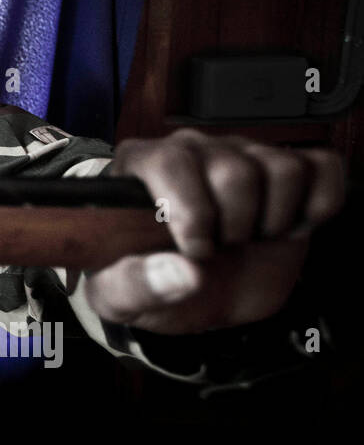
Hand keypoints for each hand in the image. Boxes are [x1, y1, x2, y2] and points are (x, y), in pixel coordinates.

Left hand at [82, 129, 344, 333]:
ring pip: (283, 169)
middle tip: (219, 247)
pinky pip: (324, 168)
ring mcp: (243, 154)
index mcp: (140, 165)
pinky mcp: (288, 169)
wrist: (190, 292)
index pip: (172, 163)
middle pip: (236, 172)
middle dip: (234, 225)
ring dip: (273, 220)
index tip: (195, 250)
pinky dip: (318, 206)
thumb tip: (184, 272)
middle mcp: (193, 149)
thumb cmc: (149, 281)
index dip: (191, 213)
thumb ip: (136, 285)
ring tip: (247, 237)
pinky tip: (286, 228)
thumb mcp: (120, 295)